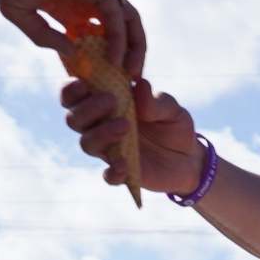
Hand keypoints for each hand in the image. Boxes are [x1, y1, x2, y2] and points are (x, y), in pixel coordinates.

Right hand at [0, 0, 142, 78]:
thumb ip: (43, 37)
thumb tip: (71, 55)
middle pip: (116, 38)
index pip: (91, 46)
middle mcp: (85, 6)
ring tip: (130, 75)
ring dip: (133, 51)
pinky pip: (117, 16)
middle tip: (127, 86)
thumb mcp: (18, 13)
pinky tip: (116, 57)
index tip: (99, 89)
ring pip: (126, 27)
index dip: (97, 66)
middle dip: (125, 62)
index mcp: (67, 14)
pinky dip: (120, 38)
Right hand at [62, 75, 206, 199]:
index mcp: (106, 104)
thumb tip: (141, 85)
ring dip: (101, 133)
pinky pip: (108, 176)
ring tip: (125, 126)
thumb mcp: (170, 108)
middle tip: (111, 100)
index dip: (70, 89)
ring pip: (87, 144)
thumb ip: (155, 100)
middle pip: (74, 119)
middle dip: (86, 108)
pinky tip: (124, 165)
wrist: (189, 156)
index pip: (75, 95)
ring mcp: (110, 150)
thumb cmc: (172, 124)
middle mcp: (101, 127)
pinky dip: (112, 172)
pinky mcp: (122, 173)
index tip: (81, 83)